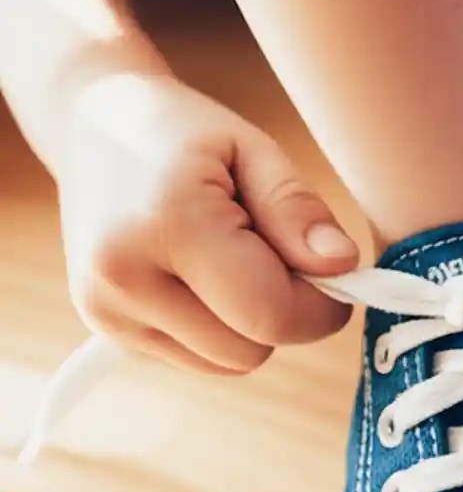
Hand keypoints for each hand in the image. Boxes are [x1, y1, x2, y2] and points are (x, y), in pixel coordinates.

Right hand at [59, 74, 356, 373]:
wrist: (92, 127)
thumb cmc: (183, 134)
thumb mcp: (253, 149)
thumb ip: (298, 211)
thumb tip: (341, 265)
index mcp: (168, 225)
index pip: (272, 314)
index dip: (322, 307)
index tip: (336, 275)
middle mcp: (124, 280)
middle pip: (252, 350)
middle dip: (283, 310)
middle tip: (270, 251)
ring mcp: (108, 313)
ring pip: (228, 364)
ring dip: (249, 324)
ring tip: (228, 258)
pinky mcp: (107, 332)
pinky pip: (199, 359)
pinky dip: (218, 328)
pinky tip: (201, 278)